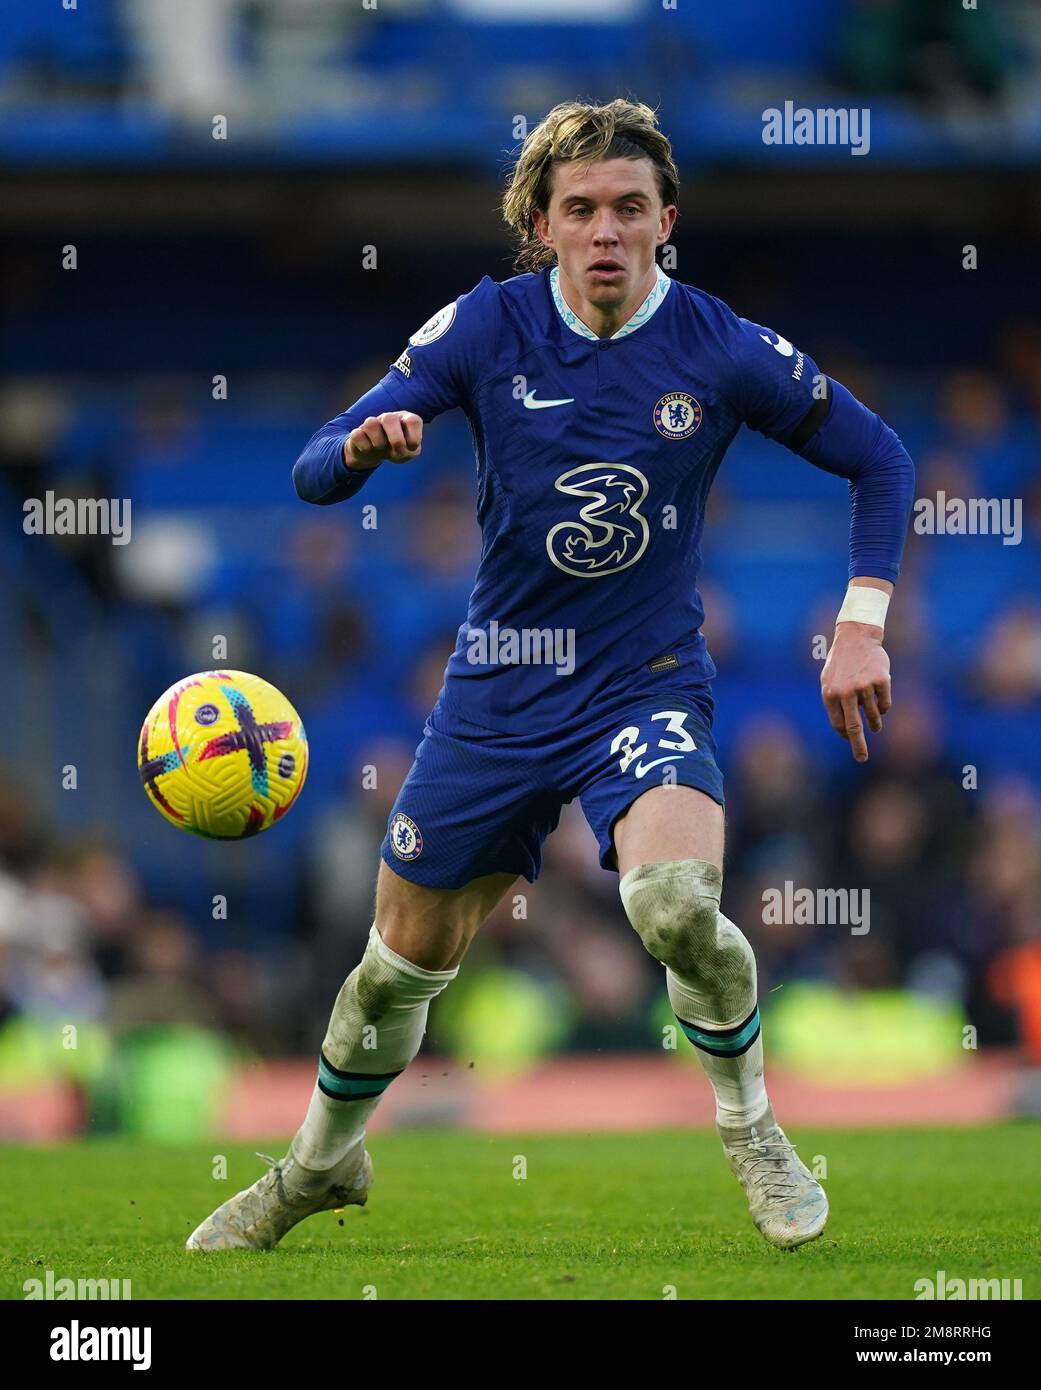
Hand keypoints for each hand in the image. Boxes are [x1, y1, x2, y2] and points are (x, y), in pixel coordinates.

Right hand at [343, 411, 422, 470]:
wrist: (375, 453)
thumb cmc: (397, 450)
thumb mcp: (409, 453)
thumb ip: (411, 450)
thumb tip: (401, 446)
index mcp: (405, 419)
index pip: (413, 421)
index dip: (414, 438)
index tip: (411, 448)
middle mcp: (389, 418)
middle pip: (389, 418)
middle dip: (396, 440)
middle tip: (397, 450)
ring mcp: (372, 423)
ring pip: (370, 423)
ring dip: (378, 442)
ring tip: (381, 449)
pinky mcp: (358, 432)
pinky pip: (357, 435)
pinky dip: (364, 447)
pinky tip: (369, 449)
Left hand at [820, 622, 890, 762]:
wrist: (856, 638)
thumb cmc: (841, 663)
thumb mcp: (829, 681)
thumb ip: (835, 704)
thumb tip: (845, 731)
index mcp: (830, 694)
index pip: (838, 723)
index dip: (845, 733)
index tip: (850, 740)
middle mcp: (846, 692)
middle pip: (854, 727)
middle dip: (858, 746)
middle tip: (862, 758)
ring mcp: (864, 686)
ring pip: (873, 715)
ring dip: (875, 723)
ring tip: (876, 724)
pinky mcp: (881, 681)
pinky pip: (885, 705)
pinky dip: (884, 706)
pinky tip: (879, 696)